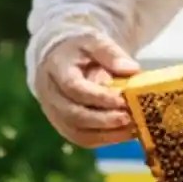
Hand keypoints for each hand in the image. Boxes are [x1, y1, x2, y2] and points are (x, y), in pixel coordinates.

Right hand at [34, 32, 139, 147]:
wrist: (59, 60)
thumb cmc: (79, 51)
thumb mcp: (93, 41)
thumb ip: (111, 53)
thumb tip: (132, 69)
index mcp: (56, 69)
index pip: (74, 88)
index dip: (98, 96)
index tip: (122, 99)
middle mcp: (50, 95)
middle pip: (73, 114)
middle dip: (103, 120)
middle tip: (129, 118)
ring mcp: (55, 113)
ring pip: (77, 132)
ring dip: (106, 135)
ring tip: (131, 128)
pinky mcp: (64, 126)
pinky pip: (83, 139)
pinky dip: (105, 139)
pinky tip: (125, 133)